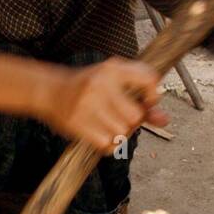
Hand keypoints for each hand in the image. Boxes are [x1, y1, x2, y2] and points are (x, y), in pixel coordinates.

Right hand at [38, 57, 167, 152]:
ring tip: (106, 124)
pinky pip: (107, 145)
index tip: (147, 102)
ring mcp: (88, 104)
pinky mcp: (78, 123)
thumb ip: (142, 100)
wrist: (50, 91)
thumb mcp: (114, 83)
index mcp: (112, 69)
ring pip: (122, 132)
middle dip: (132, 121)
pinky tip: (99, 134)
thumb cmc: (86, 87)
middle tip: (120, 116)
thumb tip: (164, 119)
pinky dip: (108, 144)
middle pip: (136, 116)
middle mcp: (101, 84)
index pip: (149, 79)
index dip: (153, 96)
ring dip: (119, 134)